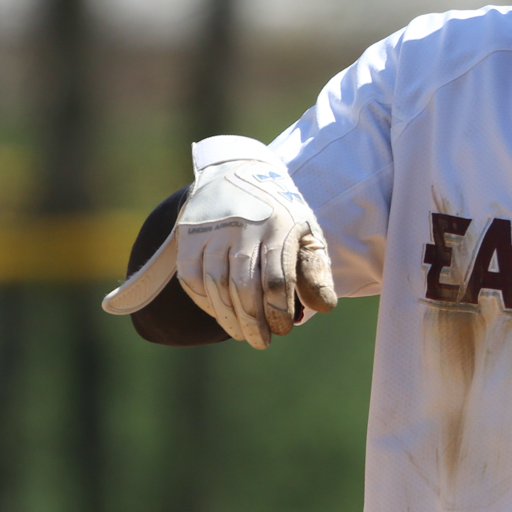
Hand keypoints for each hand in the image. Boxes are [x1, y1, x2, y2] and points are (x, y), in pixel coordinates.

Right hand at [103, 136, 336, 347]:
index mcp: (280, 225)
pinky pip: (191, 276)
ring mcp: (213, 228)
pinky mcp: (188, 232)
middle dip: (253, 322)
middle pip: (245, 286)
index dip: (280, 311)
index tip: (283, 329)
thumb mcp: (306, 231)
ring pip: (216, 285)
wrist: (238, 169)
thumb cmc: (280, 212)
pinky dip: (204, 301)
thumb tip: (324, 307)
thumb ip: (316, 270)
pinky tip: (218, 313)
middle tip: (261, 342)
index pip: (277, 280)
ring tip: (240, 334)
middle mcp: (244, 226)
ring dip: (228, 317)